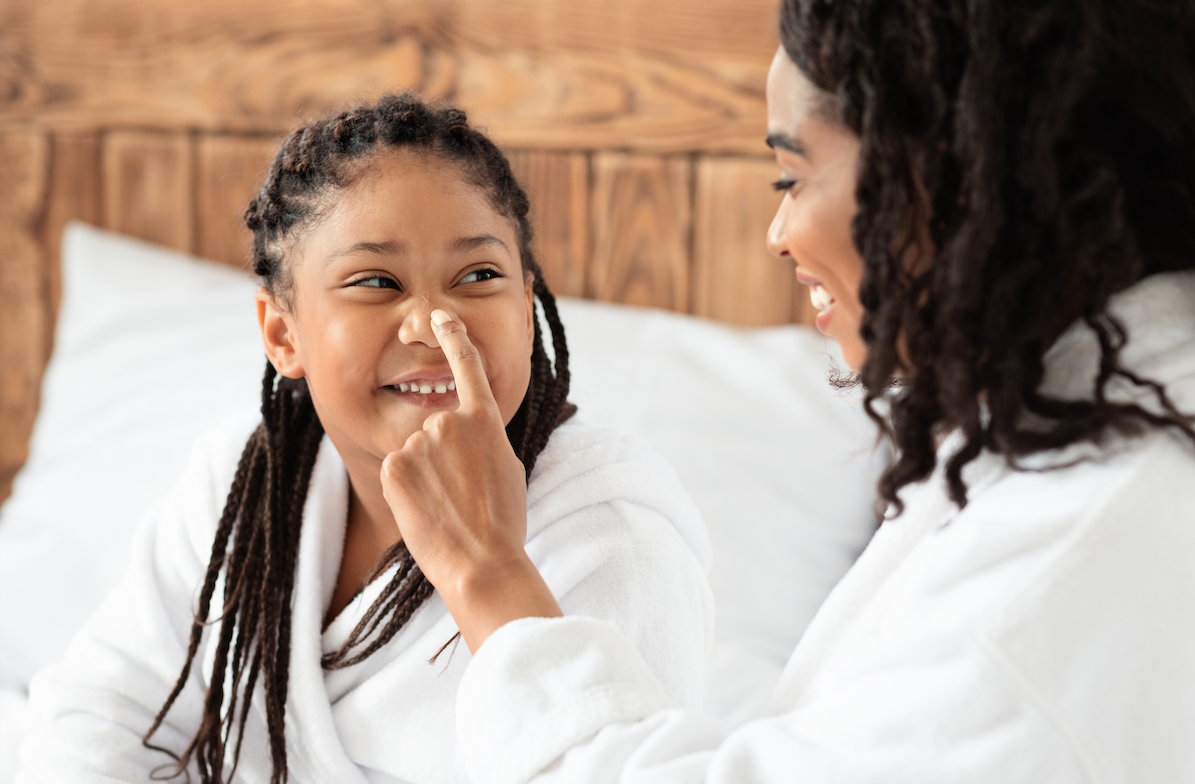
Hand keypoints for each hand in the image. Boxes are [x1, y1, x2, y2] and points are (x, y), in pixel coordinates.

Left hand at [381, 309, 560, 651]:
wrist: (481, 561)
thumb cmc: (503, 522)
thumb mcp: (506, 466)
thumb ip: (482, 438)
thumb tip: (467, 435)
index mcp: (485, 418)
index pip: (466, 363)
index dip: (452, 336)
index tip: (440, 318)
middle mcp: (449, 420)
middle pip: (435, 429)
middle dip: (441, 457)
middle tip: (460, 494)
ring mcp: (419, 441)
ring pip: (414, 452)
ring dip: (424, 477)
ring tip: (446, 507)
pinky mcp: (393, 465)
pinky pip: (396, 472)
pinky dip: (406, 491)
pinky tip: (426, 511)